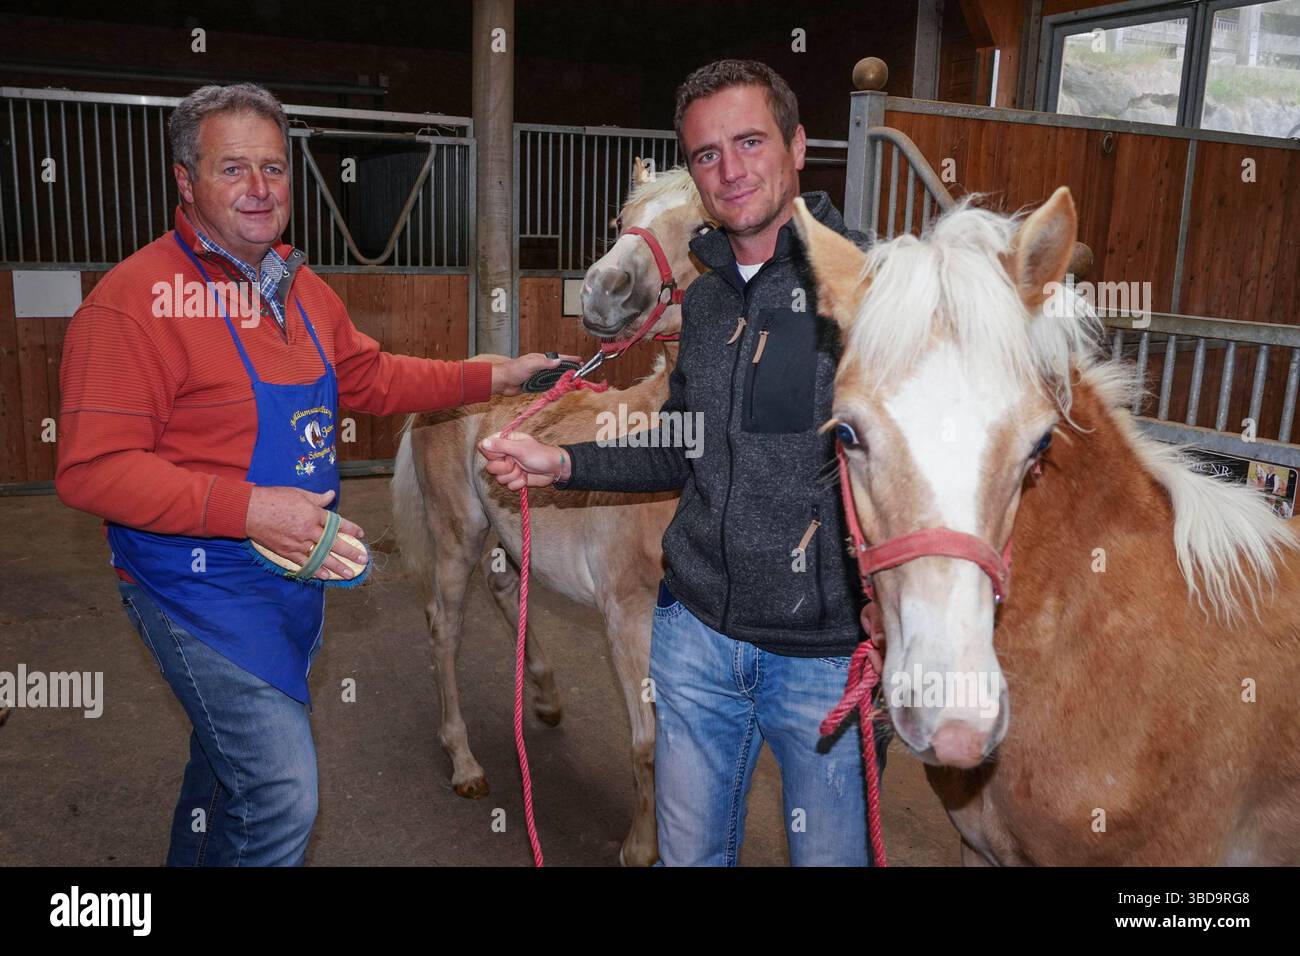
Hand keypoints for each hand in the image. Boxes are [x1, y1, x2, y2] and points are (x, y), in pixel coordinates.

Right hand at [245, 487, 367, 580]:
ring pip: (322, 557)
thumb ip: (317, 498)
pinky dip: (315, 570)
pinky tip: (325, 576)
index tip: (361, 535)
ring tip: (349, 574)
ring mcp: (298, 542)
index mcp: (313, 513)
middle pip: (334, 543)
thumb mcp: (298, 493)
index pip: (337, 523)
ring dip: (337, 566)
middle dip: (350, 552)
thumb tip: (331, 495)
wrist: (249, 510)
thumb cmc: (274, 498)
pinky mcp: (287, 551)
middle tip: (363, 560)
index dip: (351, 529)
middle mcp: (309, 529)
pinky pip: (304, 563)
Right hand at [478, 432, 569, 489]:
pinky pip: (508, 486)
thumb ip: (501, 446)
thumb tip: (483, 443)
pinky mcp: (514, 479)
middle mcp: (504, 454)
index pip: (484, 447)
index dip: (492, 454)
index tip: (504, 454)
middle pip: (490, 466)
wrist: (554, 469)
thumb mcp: (520, 448)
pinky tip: (526, 477)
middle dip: (504, 468)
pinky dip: (518, 483)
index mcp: (504, 442)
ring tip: (524, 469)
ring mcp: (508, 468)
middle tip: (516, 462)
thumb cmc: (540, 455)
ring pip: (499, 478)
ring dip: (513, 476)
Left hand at [491, 352, 580, 395]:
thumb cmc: (513, 370)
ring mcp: (539, 376)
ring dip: (563, 380)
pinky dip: (554, 388)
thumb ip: (545, 363)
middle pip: (559, 369)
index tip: (579, 361)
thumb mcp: (531, 364)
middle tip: (579, 374)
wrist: (502, 382)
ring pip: (554, 378)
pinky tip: (560, 389)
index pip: (558, 358)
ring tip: (572, 382)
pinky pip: (548, 386)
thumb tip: (559, 361)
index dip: (569, 359)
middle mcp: (541, 367)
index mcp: (540, 359)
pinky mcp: (535, 385)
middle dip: (569, 371)